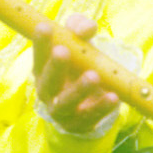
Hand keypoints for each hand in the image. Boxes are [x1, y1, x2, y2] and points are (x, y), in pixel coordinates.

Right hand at [33, 14, 119, 135]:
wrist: (93, 100)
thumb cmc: (83, 64)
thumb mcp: (81, 44)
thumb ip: (81, 30)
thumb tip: (87, 28)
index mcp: (43, 71)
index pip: (39, 56)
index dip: (40, 43)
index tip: (44, 26)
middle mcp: (48, 92)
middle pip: (48, 82)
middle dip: (55, 66)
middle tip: (63, 51)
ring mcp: (62, 111)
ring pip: (66, 103)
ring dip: (79, 89)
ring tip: (94, 76)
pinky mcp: (79, 125)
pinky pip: (90, 118)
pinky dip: (101, 107)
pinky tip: (113, 96)